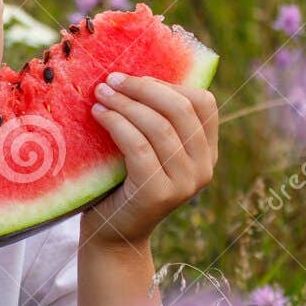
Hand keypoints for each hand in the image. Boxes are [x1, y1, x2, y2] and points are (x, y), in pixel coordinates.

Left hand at [81, 73, 217, 246]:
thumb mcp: (147, 148)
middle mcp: (204, 168)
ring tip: (100, 95)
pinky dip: (117, 123)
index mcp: (207, 153)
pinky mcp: (159, 193)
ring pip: (158, 126)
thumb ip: (154, 120)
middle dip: (143, 88)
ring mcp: (185, 183)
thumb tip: (134, 71)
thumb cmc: (123, 184)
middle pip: (181, 109)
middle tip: (111, 80)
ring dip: (125, 103)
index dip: (168, 84)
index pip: (204, 103)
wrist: (113, 235)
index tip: (134, 79)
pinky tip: (98, 115)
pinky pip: (138, 145)